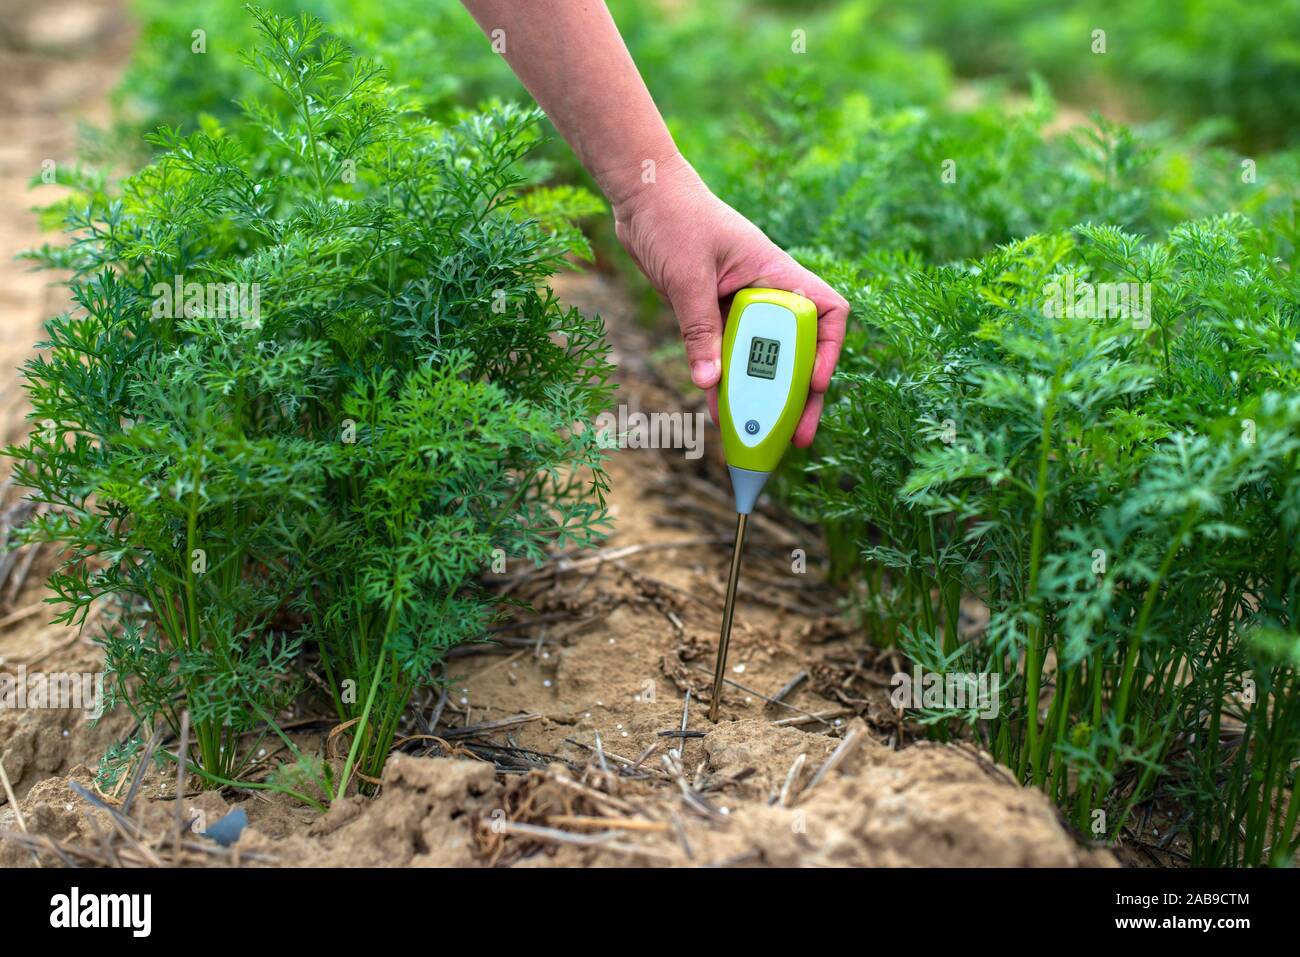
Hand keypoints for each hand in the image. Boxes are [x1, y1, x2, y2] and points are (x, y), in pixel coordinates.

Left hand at [612, 156, 848, 446]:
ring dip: (758, 397)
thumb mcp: (687, 277)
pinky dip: (723, 384)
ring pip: (759, 359)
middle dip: (796, 394)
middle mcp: (765, 292)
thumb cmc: (673, 217)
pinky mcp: (713, 314)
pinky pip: (724, 356)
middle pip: (795, 349)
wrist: (641, 196)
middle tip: (794, 434)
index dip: (828, 350)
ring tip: (758, 436)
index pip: (826, 312)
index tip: (814, 382)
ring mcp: (739, 305)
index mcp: (775, 273)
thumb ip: (699, 329)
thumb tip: (709, 382)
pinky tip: (719, 414)